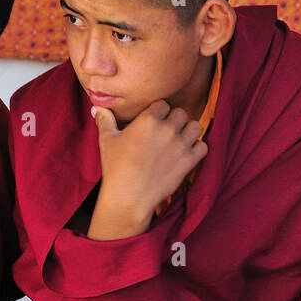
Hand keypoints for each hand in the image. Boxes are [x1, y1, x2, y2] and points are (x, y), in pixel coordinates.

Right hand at [93, 100, 207, 227]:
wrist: (128, 197)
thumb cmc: (115, 168)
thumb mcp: (107, 140)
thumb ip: (105, 120)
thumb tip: (97, 107)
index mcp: (148, 119)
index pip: (163, 104)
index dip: (159, 112)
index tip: (154, 122)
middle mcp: (167, 129)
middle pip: (181, 113)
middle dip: (175, 121)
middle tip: (166, 132)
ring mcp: (180, 145)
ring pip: (195, 126)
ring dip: (189, 132)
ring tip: (179, 141)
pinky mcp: (188, 161)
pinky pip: (203, 146)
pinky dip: (197, 149)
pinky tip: (186, 154)